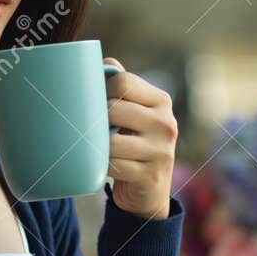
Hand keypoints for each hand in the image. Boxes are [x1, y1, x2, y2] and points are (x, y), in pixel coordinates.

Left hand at [104, 58, 177, 219]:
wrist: (149, 193)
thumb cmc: (135, 145)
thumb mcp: (134, 114)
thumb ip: (121, 88)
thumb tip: (103, 62)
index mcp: (161, 101)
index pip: (123, 82)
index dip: (101, 91)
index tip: (95, 104)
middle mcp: (166, 123)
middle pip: (114, 108)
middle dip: (96, 120)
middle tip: (89, 129)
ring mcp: (162, 150)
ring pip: (111, 140)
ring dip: (96, 146)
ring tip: (94, 148)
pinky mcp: (152, 174)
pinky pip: (114, 165)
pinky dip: (102, 166)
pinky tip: (101, 166)